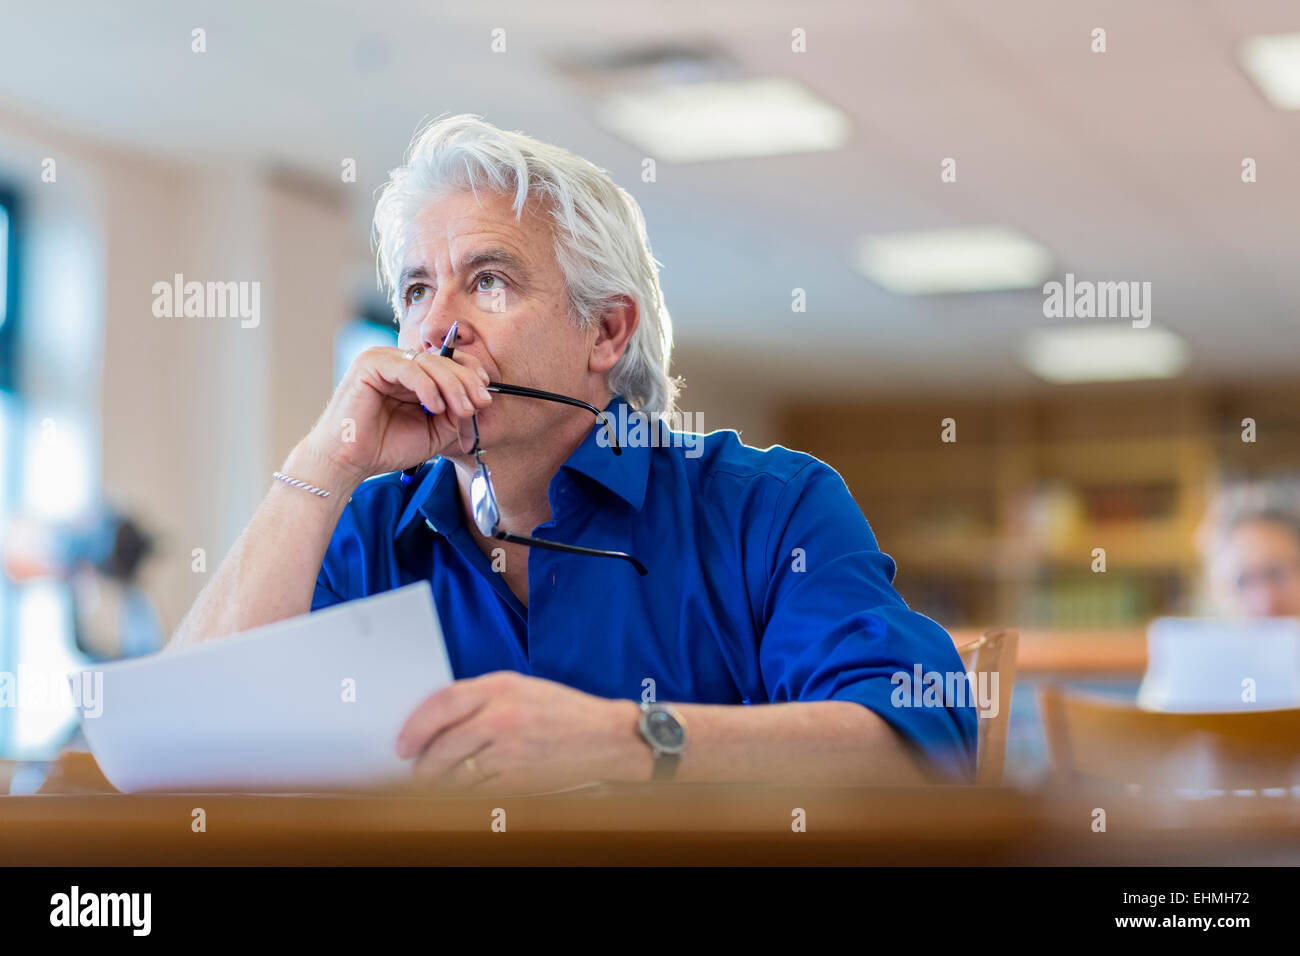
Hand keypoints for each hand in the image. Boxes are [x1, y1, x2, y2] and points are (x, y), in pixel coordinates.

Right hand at [293, 345, 493, 492]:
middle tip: (480, 403)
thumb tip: (479, 403)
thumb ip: (454, 416)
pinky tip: (435, 407)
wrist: (348, 463)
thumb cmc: (385, 448)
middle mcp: (397, 362)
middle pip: (442, 360)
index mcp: (411, 374)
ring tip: (462, 410)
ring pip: (429, 363)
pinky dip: (427, 387)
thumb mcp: (433, 432)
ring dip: (452, 386)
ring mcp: (382, 360)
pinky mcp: (369, 365)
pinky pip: (408, 369)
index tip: (486, 393)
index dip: (470, 372)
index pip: (447, 361)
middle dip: (466, 382)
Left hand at [395, 672, 649, 792]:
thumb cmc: (563, 710)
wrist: (605, 737)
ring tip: (435, 782)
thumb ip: (481, 697)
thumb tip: (440, 718)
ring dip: (438, 782)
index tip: (404, 743)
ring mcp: (508, 751)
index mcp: (500, 688)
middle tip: (415, 768)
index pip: (441, 704)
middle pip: (442, 745)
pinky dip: (462, 793)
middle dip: (422, 763)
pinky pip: (476, 790)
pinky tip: (460, 791)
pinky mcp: (517, 779)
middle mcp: (501, 718)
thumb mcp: (521, 688)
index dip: (415, 726)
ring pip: (455, 773)